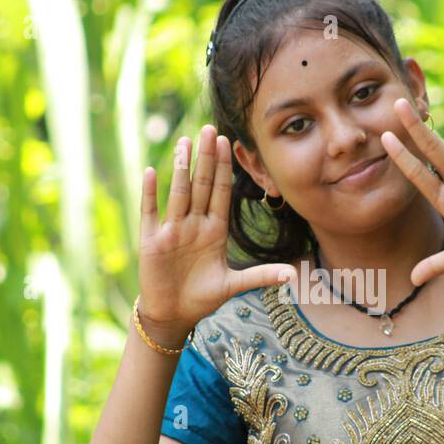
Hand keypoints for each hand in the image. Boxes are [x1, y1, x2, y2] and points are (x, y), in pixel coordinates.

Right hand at [138, 125, 295, 335]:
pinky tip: (151, 171)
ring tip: (185, 143)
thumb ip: (261, 276)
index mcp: (214, 231)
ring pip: (178, 193)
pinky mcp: (151, 242)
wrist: (173, 314)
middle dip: (206, 158)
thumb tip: (293, 275)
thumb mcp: (234, 285)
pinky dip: (150, 194)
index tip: (228, 142)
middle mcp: (193, 225)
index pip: (221, 193)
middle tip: (209, 129)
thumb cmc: (202, 297)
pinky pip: (150, 213)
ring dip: (181, 168)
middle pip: (201, 185)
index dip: (224, 168)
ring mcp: (172, 231)